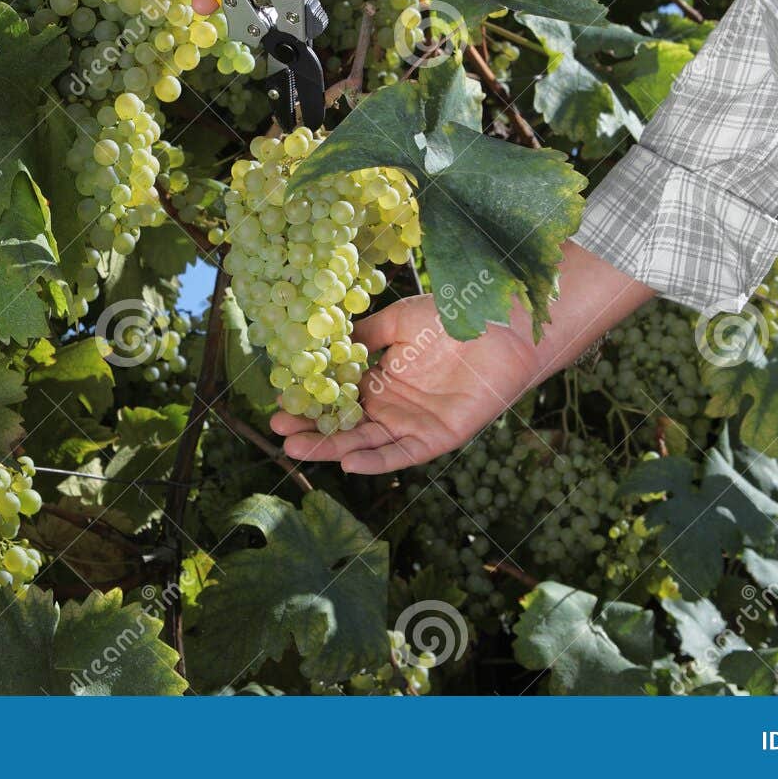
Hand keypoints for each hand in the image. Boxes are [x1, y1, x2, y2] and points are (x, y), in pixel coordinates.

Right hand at [269, 295, 542, 472]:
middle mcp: (394, 405)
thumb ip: (366, 336)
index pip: (338, 397)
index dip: (310, 401)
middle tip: (278, 429)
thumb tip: (327, 343)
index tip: (278, 401)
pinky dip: (377, 461)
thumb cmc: (452, 316)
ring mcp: (414, 423)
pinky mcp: (439, 437)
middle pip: (346, 424)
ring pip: (366, 442)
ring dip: (332, 447)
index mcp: (383, 378)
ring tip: (295, 447)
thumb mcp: (400, 320)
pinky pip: (403, 454)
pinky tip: (349, 462)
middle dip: (311, 428)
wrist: (500, 324)